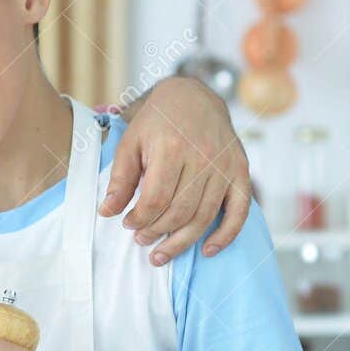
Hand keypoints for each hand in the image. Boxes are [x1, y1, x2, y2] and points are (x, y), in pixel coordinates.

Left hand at [102, 76, 251, 265]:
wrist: (194, 96)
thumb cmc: (157, 121)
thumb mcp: (130, 143)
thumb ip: (120, 179)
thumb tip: (107, 212)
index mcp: (172, 147)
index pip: (156, 198)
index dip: (140, 218)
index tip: (128, 225)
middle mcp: (203, 157)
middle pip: (180, 211)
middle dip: (157, 232)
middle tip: (141, 241)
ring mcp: (225, 166)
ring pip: (205, 216)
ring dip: (182, 241)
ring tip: (161, 253)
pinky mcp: (241, 171)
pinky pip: (239, 210)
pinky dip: (226, 234)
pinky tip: (208, 250)